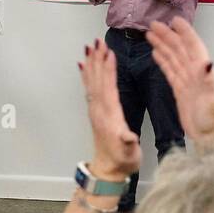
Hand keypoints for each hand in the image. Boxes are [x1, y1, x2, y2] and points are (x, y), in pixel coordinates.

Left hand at [78, 40, 140, 180]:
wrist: (109, 170)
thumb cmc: (123, 161)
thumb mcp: (130, 154)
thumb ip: (128, 144)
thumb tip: (128, 137)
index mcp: (110, 116)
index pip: (108, 87)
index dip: (109, 71)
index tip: (109, 54)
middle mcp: (100, 110)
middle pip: (98, 79)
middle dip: (98, 60)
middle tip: (97, 41)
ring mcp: (96, 110)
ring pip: (92, 81)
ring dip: (91, 63)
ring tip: (89, 47)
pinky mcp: (95, 112)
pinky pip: (89, 88)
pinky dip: (86, 74)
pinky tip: (83, 65)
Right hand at [146, 17, 213, 144]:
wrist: (208, 137)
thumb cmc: (211, 120)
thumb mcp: (210, 99)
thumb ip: (208, 80)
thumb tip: (208, 62)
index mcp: (202, 71)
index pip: (193, 46)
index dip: (185, 32)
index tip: (175, 20)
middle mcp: (195, 73)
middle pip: (179, 49)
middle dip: (167, 35)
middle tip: (153, 24)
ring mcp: (187, 80)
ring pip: (173, 57)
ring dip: (163, 45)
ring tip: (149, 34)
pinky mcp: (180, 89)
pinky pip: (170, 70)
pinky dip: (162, 60)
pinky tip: (155, 53)